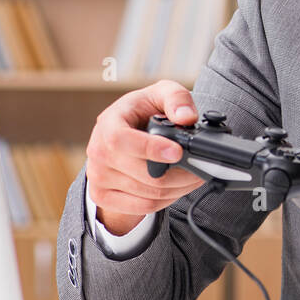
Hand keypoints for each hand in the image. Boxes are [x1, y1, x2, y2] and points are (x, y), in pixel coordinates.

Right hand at [86, 79, 206, 235]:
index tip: (177, 152)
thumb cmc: (143, 112)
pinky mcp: (103, 196)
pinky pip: (143, 206)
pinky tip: (178, 187)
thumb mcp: (161, 93)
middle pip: (142, 174)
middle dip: (180, 173)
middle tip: (202, 167)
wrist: (122, 134)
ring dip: (179, 188)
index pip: (120, 140)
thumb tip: (187, 117)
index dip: (150, 149)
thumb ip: (176, 98)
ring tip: (195, 176)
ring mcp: (98, 177)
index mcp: (108, 123)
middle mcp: (98, 151)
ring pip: (147, 193)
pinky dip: (167, 200)